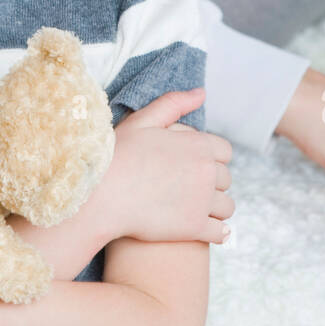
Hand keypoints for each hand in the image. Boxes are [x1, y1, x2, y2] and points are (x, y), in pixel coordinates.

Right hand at [107, 88, 233, 244]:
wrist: (98, 197)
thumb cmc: (116, 156)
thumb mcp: (142, 121)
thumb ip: (173, 104)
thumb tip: (202, 93)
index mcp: (198, 144)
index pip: (224, 151)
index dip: (208, 157)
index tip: (190, 165)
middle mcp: (207, 172)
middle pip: (225, 179)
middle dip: (211, 182)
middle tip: (187, 187)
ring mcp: (202, 202)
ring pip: (226, 207)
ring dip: (215, 208)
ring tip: (195, 209)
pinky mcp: (194, 228)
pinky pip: (220, 232)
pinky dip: (215, 232)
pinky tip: (204, 230)